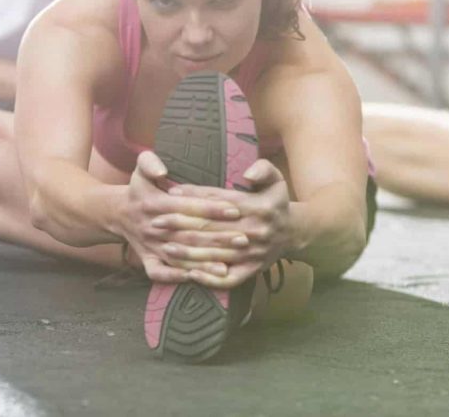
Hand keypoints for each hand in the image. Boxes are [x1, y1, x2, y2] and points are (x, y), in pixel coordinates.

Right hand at [118, 151, 244, 283]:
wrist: (118, 213)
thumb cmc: (138, 189)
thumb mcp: (140, 168)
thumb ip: (149, 163)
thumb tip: (161, 171)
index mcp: (154, 203)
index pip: (187, 207)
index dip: (211, 208)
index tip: (234, 210)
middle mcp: (153, 227)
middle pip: (189, 234)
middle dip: (217, 238)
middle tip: (243, 239)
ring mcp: (150, 246)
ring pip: (179, 257)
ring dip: (203, 263)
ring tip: (228, 265)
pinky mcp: (147, 260)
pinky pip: (160, 273)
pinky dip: (176, 277)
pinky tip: (198, 279)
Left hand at [152, 159, 292, 288]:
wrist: (293, 233)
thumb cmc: (277, 203)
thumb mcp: (277, 179)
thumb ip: (264, 169)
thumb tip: (247, 174)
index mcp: (258, 208)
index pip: (219, 201)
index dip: (194, 196)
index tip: (171, 192)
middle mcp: (254, 232)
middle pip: (212, 229)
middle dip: (181, 225)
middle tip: (155, 221)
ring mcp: (252, 255)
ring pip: (215, 255)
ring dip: (187, 252)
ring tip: (164, 246)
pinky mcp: (251, 271)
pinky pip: (228, 279)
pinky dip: (209, 278)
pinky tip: (189, 274)